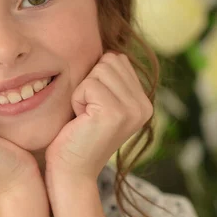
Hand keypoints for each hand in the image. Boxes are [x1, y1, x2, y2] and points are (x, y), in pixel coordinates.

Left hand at [45, 51, 152, 179]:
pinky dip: (76, 100)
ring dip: (82, 92)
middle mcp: (144, 105)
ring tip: (85, 116)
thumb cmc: (77, 133)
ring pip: (98, 70)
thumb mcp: (100, 101)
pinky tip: (81, 121)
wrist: (71, 170)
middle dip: (89, 82)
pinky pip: (87, 85)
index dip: (95, 77)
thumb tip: (109, 46)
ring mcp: (132, 109)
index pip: (116, 58)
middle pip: (108, 61)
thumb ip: (110, 78)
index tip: (93, 106)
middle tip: (87, 112)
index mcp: (144, 101)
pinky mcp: (114, 113)